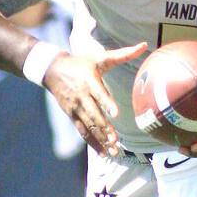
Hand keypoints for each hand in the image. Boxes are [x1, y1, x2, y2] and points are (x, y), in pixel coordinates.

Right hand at [43, 42, 147, 156]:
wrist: (52, 69)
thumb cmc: (81, 63)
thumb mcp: (100, 57)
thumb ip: (123, 54)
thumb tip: (144, 45)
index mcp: (90, 81)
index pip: (99, 94)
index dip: (107, 103)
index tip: (115, 113)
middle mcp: (82, 96)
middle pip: (94, 115)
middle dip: (105, 129)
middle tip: (116, 140)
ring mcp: (75, 108)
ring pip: (89, 126)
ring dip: (101, 139)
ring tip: (113, 151)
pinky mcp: (71, 115)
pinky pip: (82, 131)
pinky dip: (92, 142)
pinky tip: (102, 152)